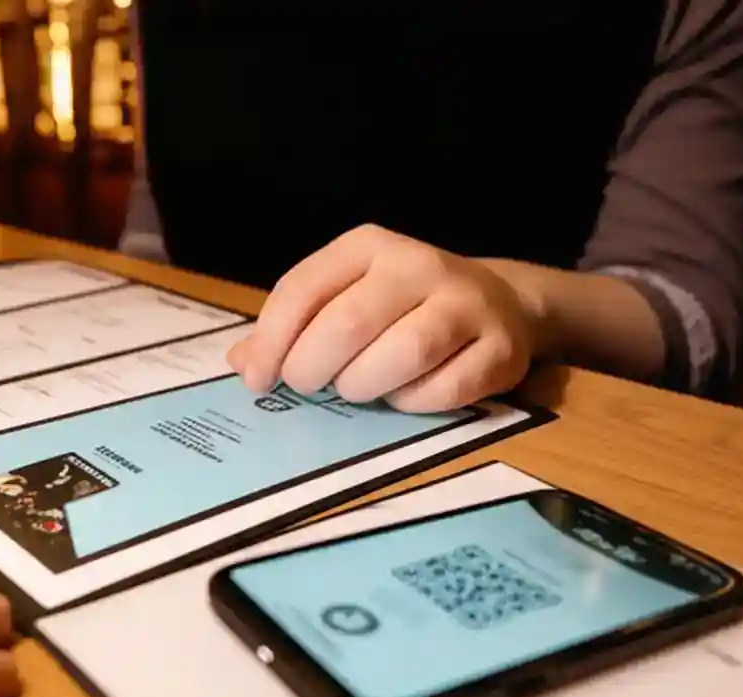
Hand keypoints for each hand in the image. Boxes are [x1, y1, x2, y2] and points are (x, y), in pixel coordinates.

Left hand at [227, 225, 540, 412]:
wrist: (500, 304)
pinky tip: (405, 397)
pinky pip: (447, 388)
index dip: (272, 340)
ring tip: (356, 390)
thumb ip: (293, 326)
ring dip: (365, 385)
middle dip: (314, 368)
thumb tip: (242, 364)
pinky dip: (415, 403)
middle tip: (309, 387)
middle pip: (348, 324)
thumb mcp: (344, 298)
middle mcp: (417, 264)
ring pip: (404, 352)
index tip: (259, 379)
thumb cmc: (401, 307)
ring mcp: (465, 303)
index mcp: (367, 246)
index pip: (304, 289)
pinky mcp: (500, 347)